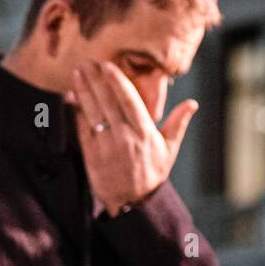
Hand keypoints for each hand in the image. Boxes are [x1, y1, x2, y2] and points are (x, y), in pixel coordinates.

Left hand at [66, 59, 197, 212]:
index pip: (129, 101)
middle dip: (96, 81)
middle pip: (107, 103)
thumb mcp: (169, 150)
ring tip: (77, 74)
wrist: (132, 203)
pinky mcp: (91, 154)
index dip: (117, 82)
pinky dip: (77, 111)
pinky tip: (72, 97)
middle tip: (87, 62)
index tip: (107, 66)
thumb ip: (177, 124)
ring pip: (92, 113)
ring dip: (83, 92)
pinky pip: (83, 128)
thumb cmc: (152, 174)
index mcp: (144, 134)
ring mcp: (106, 146)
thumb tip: (192, 103)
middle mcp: (124, 138)